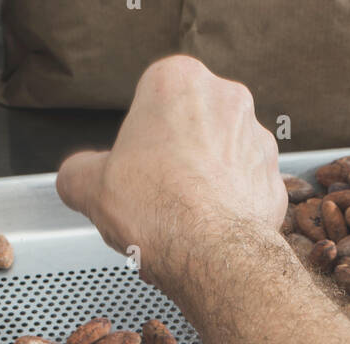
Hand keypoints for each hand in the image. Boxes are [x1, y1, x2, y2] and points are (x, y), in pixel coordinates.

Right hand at [56, 56, 286, 299]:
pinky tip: (209, 232)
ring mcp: (257, 141)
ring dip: (204, 184)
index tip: (132, 167)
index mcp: (178, 81)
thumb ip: (77, 173)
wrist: (211, 256)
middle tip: (154, 196)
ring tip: (181, 221)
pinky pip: (245, 193)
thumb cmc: (158, 210)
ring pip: (221, 161)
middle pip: (190, 130)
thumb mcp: (88, 187)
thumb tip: (74, 179)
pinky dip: (230, 210)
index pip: (151, 101)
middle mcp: (226, 100)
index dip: (138, 141)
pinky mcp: (274, 181)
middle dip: (174, 162)